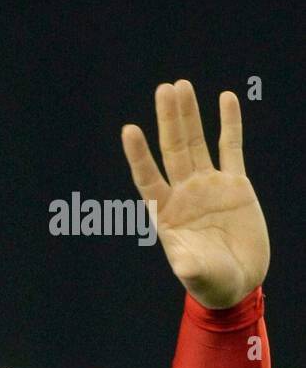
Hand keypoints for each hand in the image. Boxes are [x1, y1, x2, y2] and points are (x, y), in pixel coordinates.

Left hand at [121, 80, 268, 308]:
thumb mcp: (199, 275)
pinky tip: (225, 98)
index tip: (128, 129)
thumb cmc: (211, 282)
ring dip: (190, 115)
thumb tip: (182, 266)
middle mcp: (183, 193)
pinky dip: (229, 123)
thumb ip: (190, 268)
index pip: (147, 177)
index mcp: (166, 212)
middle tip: (164, 89)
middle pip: (173, 149)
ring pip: (197, 142)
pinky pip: (231, 147)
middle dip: (169, 120)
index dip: (138, 155)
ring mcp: (208, 185)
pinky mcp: (235, 184)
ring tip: (181, 86)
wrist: (238, 281)